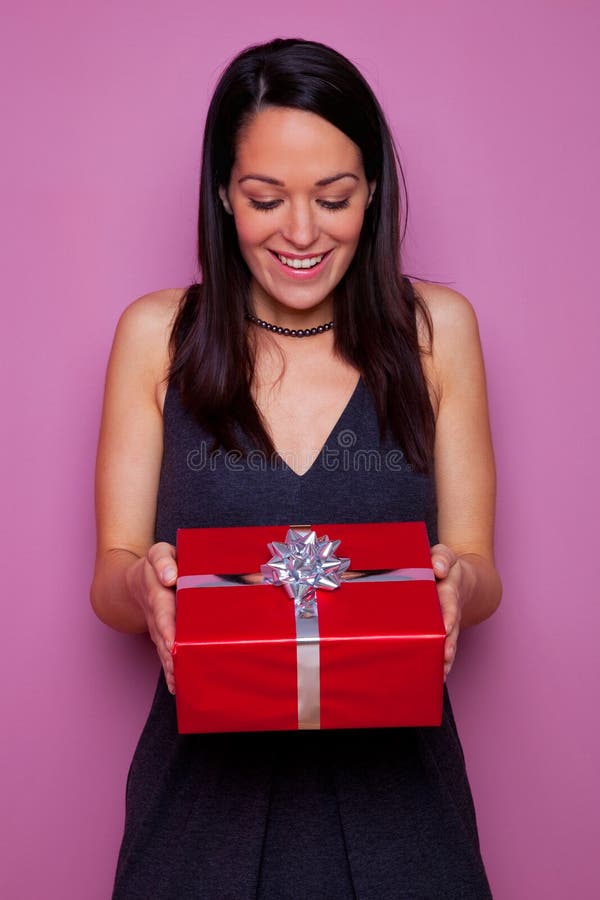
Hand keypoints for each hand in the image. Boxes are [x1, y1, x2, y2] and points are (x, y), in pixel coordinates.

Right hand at [126, 542, 177, 693]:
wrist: (134, 583)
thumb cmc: (156, 565)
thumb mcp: (158, 553)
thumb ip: (164, 560)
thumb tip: (170, 576)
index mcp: (158, 594)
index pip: (163, 613)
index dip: (168, 629)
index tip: (171, 644)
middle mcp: (156, 616)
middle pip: (163, 638)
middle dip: (169, 655)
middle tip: (177, 670)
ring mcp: (157, 629)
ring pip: (163, 651)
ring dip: (170, 668)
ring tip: (179, 684)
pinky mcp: (162, 637)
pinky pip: (166, 655)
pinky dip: (171, 671)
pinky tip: (178, 686)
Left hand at [430, 543, 463, 678]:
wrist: (462, 579)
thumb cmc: (445, 566)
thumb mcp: (444, 554)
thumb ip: (441, 557)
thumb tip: (438, 568)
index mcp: (448, 590)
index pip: (449, 602)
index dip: (448, 614)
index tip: (446, 627)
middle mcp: (450, 611)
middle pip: (451, 630)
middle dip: (449, 645)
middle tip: (445, 658)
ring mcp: (448, 624)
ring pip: (449, 644)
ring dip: (446, 659)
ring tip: (441, 674)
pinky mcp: (442, 633)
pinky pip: (443, 648)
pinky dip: (441, 663)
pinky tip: (437, 677)